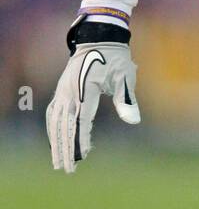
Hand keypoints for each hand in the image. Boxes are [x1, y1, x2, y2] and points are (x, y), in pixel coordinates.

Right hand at [46, 26, 139, 172]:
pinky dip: (53, 129)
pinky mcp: (62, 90)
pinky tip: (56, 141)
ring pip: (55, 122)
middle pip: (63, 126)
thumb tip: (134, 121)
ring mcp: (63, 91)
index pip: (80, 121)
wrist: (99, 38)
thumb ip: (127, 100)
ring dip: (56, 142)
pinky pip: (54, 113)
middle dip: (65, 149)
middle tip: (68, 169)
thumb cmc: (115, 58)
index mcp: (85, 90)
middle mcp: (69, 92)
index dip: (80, 140)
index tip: (82, 157)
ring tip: (58, 162)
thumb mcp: (125, 77)